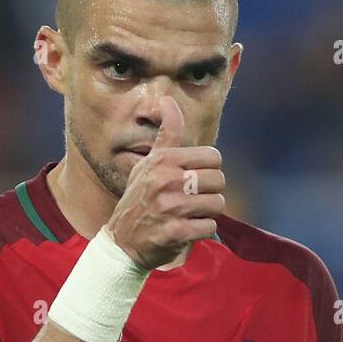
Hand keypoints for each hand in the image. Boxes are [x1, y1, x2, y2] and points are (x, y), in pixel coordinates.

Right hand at [106, 95, 224, 269]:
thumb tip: (168, 99)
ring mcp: (170, 208)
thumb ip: (167, 134)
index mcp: (163, 160)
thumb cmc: (140, 198)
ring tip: (188, 215)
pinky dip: (202, 231)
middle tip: (192, 200)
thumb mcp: (149, 163)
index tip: (194, 179)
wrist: (123, 242)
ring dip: (207, 212)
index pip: (212, 156)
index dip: (208, 169)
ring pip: (217, 204)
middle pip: (219, 180)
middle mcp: (165, 180)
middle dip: (210, 192)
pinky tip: (185, 229)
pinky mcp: (175, 232)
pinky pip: (209, 227)